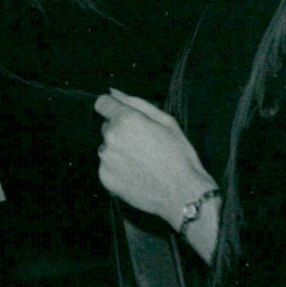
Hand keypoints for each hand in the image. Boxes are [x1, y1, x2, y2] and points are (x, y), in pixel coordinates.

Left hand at [93, 89, 213, 223]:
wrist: (183, 194)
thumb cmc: (179, 156)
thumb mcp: (166, 121)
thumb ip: (136, 103)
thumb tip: (113, 92)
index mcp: (125, 120)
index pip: (102, 103)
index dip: (114, 108)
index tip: (125, 118)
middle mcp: (110, 138)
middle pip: (106, 127)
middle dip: (120, 132)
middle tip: (144, 145)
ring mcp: (106, 159)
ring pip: (106, 147)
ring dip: (118, 151)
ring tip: (142, 162)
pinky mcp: (105, 178)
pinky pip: (107, 167)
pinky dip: (118, 169)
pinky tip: (137, 175)